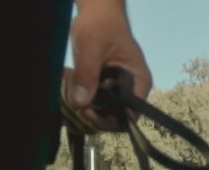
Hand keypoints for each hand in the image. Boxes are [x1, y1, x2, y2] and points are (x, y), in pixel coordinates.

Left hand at [65, 0, 152, 132]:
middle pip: (112, 117)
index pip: (129, 116)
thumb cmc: (102, 22)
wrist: (96, 8)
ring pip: (99, 109)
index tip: (87, 111)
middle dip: (91, 111)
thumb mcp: (92, 47)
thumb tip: (80, 102)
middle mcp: (130, 89)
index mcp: (138, 82)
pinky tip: (70, 78)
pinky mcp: (101, 84)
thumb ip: (87, 74)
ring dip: (82, 102)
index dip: (109, 120)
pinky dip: (78, 93)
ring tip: (70, 80)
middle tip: (73, 97)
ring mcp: (114, 87)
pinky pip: (90, 98)